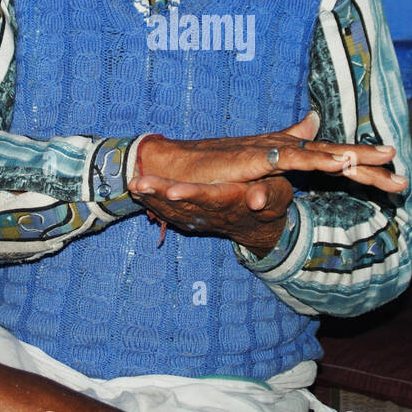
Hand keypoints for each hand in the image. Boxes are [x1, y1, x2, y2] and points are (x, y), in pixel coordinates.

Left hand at [130, 174, 292, 254]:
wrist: (261, 227)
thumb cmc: (273, 201)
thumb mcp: (279, 196)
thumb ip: (269, 195)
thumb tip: (256, 199)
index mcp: (234, 201)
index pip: (211, 197)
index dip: (192, 195)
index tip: (172, 191)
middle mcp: (213, 212)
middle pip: (183, 203)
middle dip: (159, 194)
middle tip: (137, 184)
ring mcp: (200, 218)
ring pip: (172, 209)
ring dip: (151, 198)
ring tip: (131, 185)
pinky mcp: (192, 220)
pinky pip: (169, 213)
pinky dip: (152, 204)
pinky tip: (137, 193)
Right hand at [134, 111, 407, 192]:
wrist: (181, 165)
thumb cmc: (217, 164)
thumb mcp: (262, 158)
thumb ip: (290, 139)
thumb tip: (314, 122)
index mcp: (291, 152)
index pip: (335, 158)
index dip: (365, 165)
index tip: (397, 173)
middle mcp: (287, 147)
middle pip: (337, 156)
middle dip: (371, 167)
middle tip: (404, 180)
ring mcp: (273, 151)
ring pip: (322, 154)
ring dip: (353, 157)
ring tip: (385, 159)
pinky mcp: (258, 158)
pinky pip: (292, 158)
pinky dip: (316, 158)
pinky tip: (337, 161)